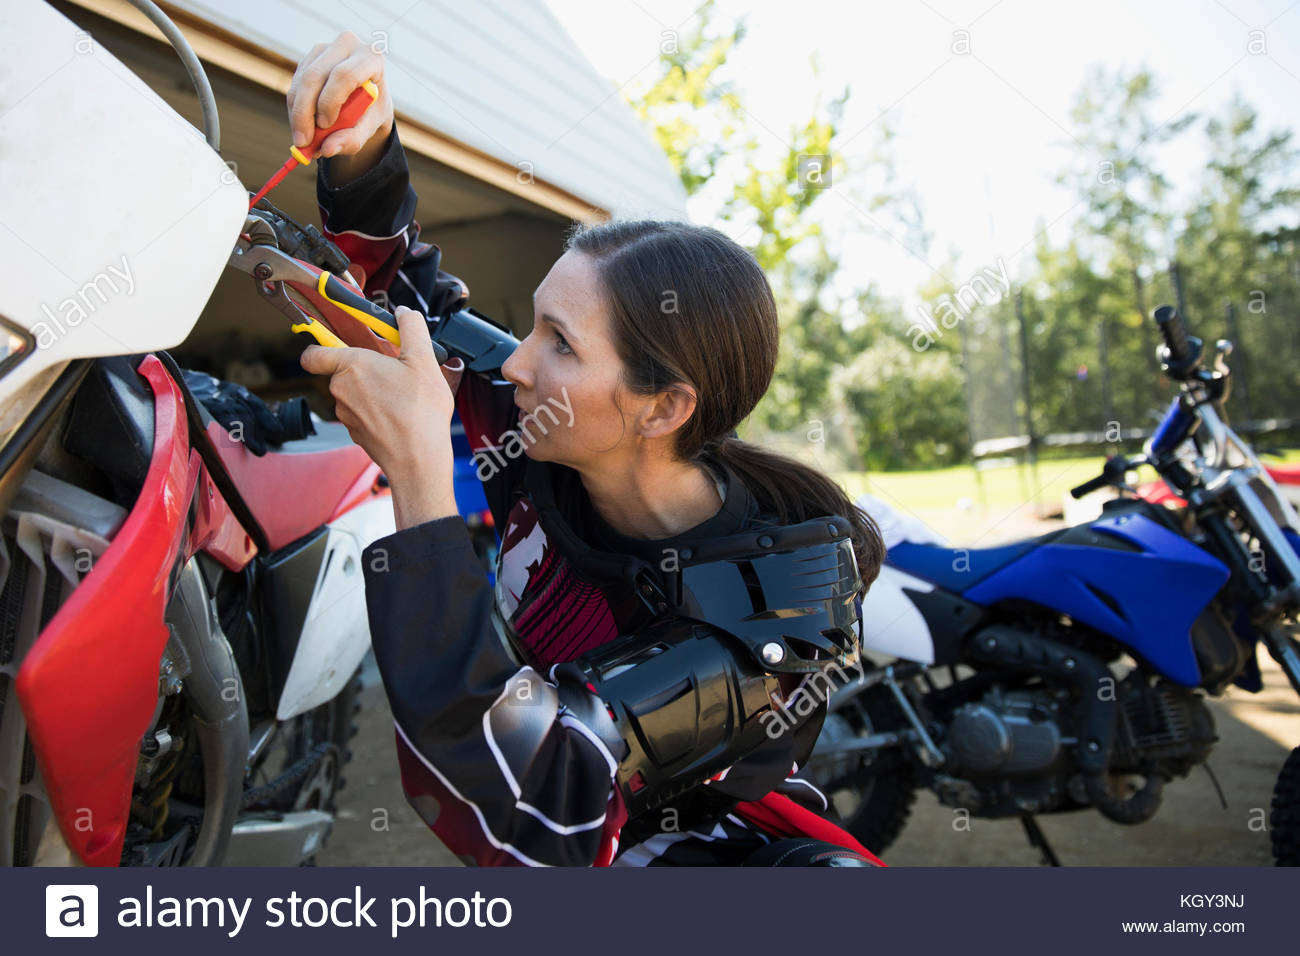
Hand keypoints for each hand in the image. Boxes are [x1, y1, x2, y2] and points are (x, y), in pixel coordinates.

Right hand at [287, 32, 394, 181]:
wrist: (367, 100)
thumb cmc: (371, 111)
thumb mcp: (369, 128)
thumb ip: (353, 139)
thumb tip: (327, 149)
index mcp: (371, 57)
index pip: (345, 75)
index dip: (330, 101)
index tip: (324, 126)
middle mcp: (348, 45)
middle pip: (315, 76)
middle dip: (305, 112)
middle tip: (303, 142)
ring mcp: (326, 48)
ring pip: (301, 81)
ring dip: (298, 114)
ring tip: (304, 139)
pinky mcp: (311, 56)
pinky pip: (295, 83)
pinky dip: (295, 108)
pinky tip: (303, 124)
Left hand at [300, 307, 463, 528]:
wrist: (418, 461)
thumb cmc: (420, 413)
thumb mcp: (424, 361)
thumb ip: (412, 329)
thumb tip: (405, 313)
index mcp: (351, 366)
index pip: (313, 353)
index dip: (321, 345)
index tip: (339, 341)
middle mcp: (340, 390)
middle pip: (343, 370)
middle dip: (366, 368)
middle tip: (396, 370)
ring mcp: (346, 415)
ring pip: (355, 394)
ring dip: (373, 391)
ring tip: (404, 396)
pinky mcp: (356, 433)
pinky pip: (363, 414)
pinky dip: (377, 412)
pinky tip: (401, 415)